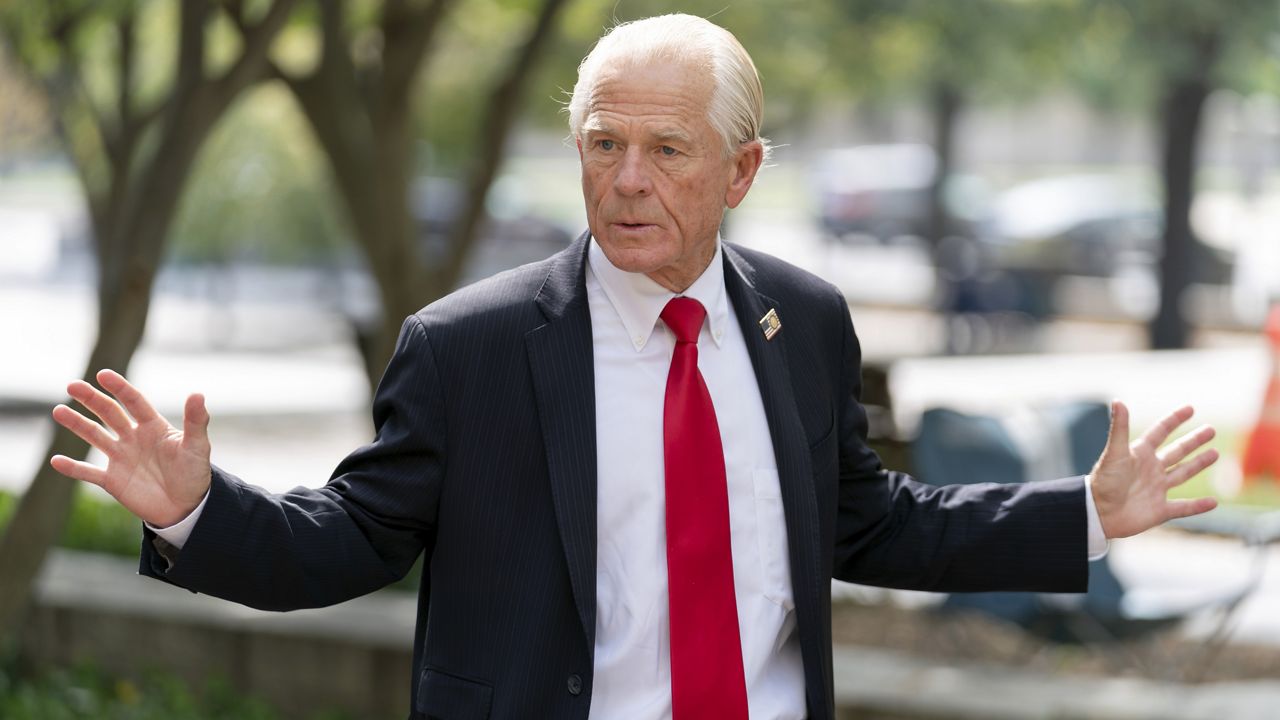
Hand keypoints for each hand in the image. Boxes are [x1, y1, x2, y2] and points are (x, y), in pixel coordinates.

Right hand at [50, 369, 211, 527]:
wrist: (187, 506)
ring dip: (77, 424)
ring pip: (94, 436)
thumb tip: (198, 394)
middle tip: (72, 386)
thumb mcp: (198, 446)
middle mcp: (134, 438)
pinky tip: (56, 461)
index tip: (103, 374)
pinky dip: (73, 468)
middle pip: (109, 413)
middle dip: (91, 399)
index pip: (134, 402)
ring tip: (58, 411)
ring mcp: (121, 458)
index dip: (119, 388)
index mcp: (154, 426)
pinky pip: (88, 472)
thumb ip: (197, 421)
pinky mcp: (113, 481)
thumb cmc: (195, 473)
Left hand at [1090, 400, 1218, 538]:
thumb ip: (1119, 428)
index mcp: (1140, 454)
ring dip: (1198, 464)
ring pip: (1182, 474)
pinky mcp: (1159, 511)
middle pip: (1177, 451)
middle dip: (1193, 441)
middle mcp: (1150, 469)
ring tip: (1214, 453)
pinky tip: (1213, 503)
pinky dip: (1198, 506)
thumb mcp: (1115, 453)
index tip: (1190, 409)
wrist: (1097, 513)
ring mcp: (1156, 489)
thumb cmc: (1104, 481)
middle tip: (1211, 429)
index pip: (1160, 432)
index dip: (1174, 420)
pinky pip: (1183, 508)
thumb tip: (1117, 400)